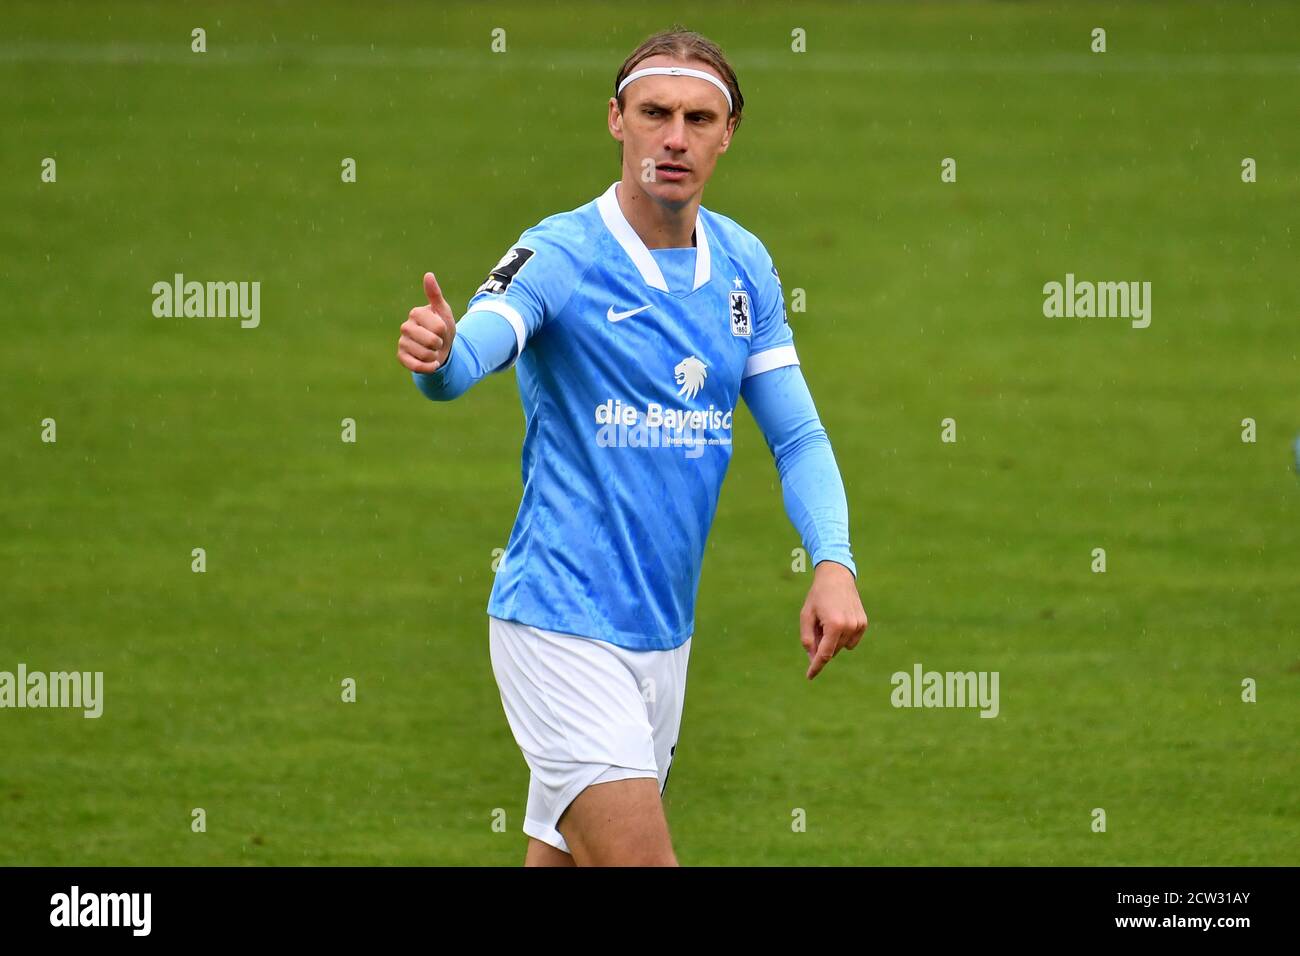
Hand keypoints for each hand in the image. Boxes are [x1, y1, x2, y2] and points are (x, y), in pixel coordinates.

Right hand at [398, 272, 456, 373]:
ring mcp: (402, 342)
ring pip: (424, 354)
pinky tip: (432, 363)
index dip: (444, 331)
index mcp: (415, 313)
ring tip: (433, 351)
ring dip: (435, 356)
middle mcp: (405, 326)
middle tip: (437, 341)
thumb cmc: (442, 328)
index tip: (441, 329)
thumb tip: (428, 275)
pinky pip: (415, 366)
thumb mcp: (443, 312)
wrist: (440, 348)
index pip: (438, 327)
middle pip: (431, 341)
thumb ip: (435, 295)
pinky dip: (428, 367)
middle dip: (440, 344)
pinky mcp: (401, 357)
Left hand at [800, 561, 867, 679]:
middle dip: (822, 644)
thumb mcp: (806, 616)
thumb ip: (808, 639)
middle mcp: (849, 627)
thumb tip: (813, 659)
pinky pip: (850, 641)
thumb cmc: (818, 596)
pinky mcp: (863, 623)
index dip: (816, 666)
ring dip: (832, 640)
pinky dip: (842, 637)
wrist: (837, 576)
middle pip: (832, 650)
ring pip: (841, 646)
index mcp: (834, 625)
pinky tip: (838, 620)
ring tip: (827, 620)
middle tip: (816, 625)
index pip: (825, 654)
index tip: (809, 676)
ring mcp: (859, 625)